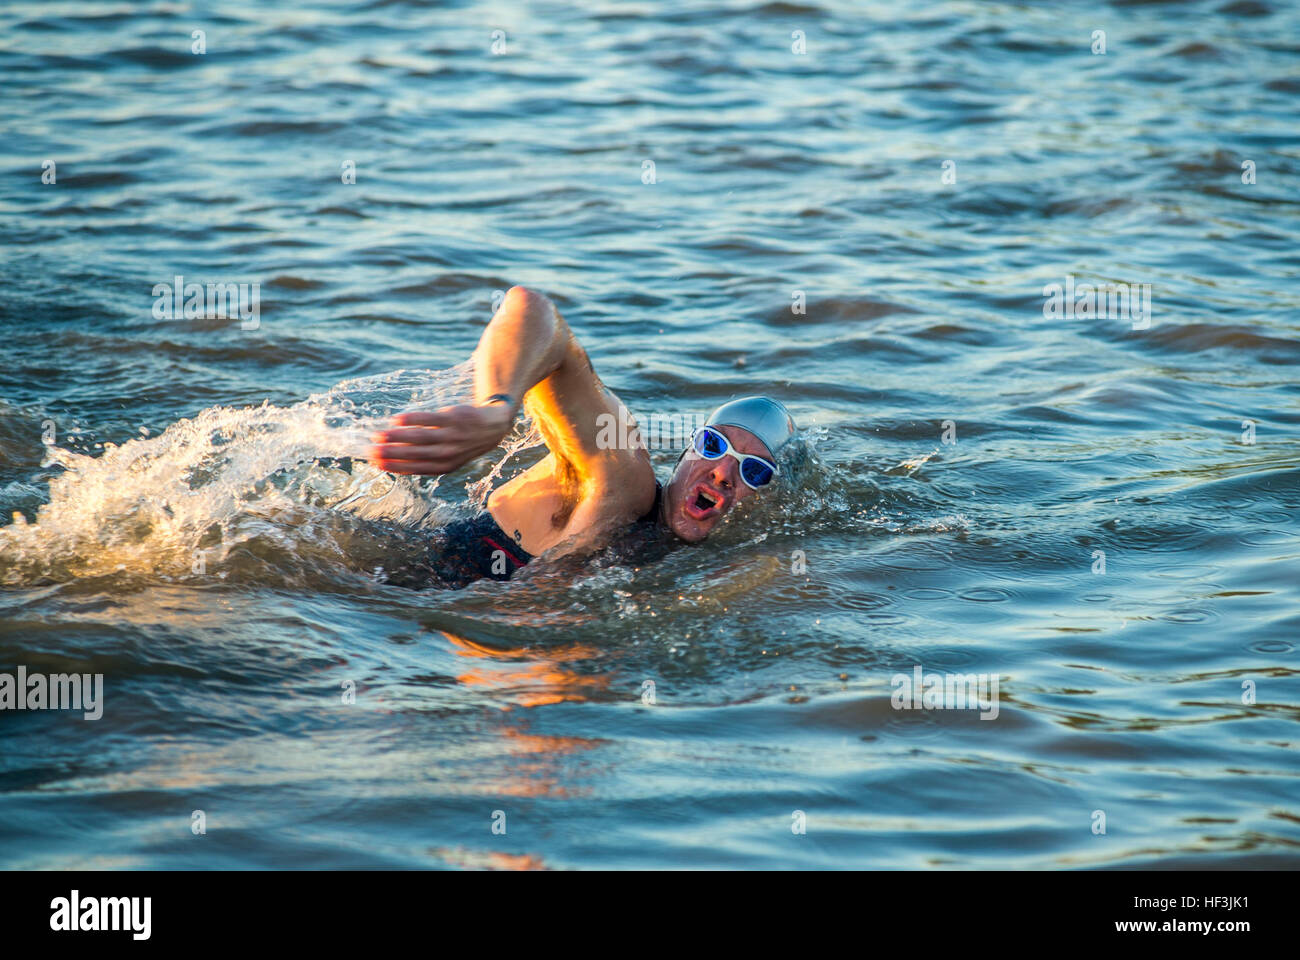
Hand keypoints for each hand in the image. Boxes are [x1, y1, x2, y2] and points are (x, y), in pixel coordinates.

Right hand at [367, 402, 513, 475]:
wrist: (493, 427)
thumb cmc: (464, 444)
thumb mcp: (449, 459)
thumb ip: (427, 462)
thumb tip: (395, 463)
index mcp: (444, 466)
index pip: (415, 468)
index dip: (394, 466)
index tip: (375, 463)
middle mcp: (447, 453)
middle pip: (414, 454)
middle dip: (391, 453)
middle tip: (371, 450)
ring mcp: (451, 436)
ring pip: (420, 437)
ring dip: (397, 437)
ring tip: (379, 435)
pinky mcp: (454, 419)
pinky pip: (430, 419)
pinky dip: (413, 420)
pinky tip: (397, 420)